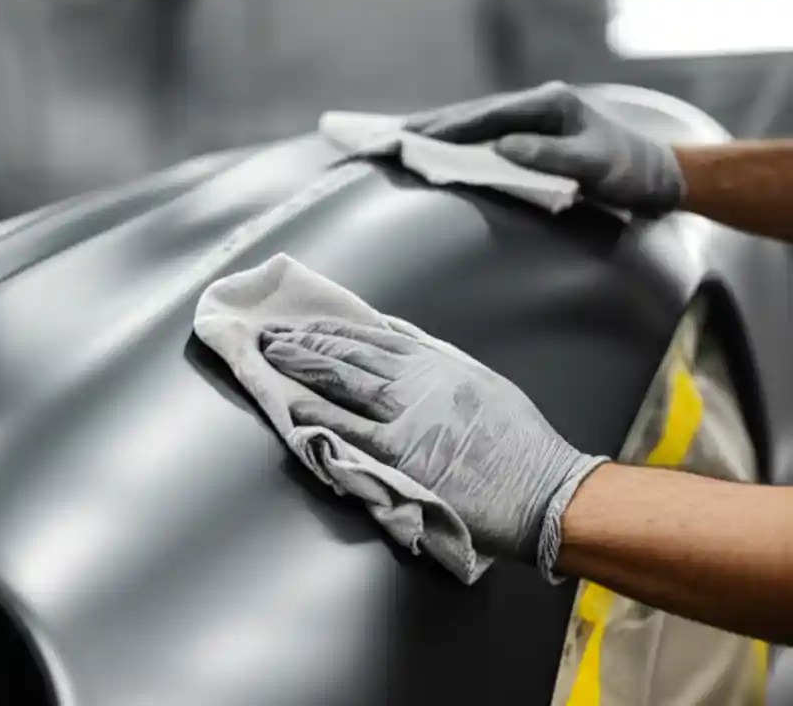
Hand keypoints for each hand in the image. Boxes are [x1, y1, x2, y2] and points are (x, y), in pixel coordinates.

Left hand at [260, 317, 605, 577]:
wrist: (544, 490)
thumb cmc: (521, 444)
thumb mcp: (483, 382)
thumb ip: (440, 360)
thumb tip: (398, 337)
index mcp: (440, 364)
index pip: (375, 337)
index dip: (335, 329)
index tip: (306, 324)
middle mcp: (420, 381)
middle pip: (351, 353)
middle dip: (308, 342)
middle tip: (273, 335)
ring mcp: (408, 415)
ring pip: (343, 381)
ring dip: (303, 367)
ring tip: (271, 357)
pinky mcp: (401, 452)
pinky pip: (349, 429)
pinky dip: (318, 415)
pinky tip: (291, 405)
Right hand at [405, 81, 684, 214]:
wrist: (656, 177)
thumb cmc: (627, 173)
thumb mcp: (592, 166)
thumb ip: (548, 156)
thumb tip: (503, 147)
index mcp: (550, 103)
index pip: (490, 115)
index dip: (451, 127)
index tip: (416, 137)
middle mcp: (539, 103)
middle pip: (475, 112)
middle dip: (434, 124)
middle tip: (393, 135)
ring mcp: (535, 116)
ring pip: (478, 120)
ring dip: (441, 129)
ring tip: (404, 137)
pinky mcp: (533, 132)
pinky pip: (487, 132)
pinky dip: (459, 138)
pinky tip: (439, 144)